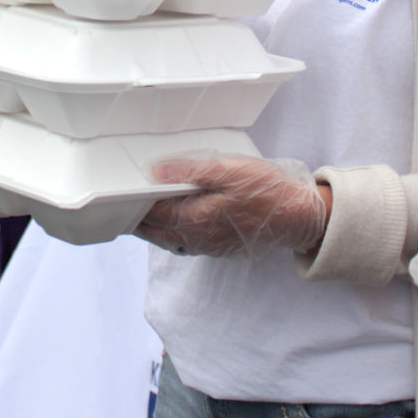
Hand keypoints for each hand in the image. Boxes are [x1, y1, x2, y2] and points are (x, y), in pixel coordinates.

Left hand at [135, 155, 327, 257]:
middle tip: (122, 206)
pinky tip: (174, 222)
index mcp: (195, 220)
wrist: (299, 216)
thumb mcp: (228, 170)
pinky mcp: (221, 247)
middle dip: (138, 220)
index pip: (151, 214)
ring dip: (154, 228)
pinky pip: (187, 243)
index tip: (118, 194)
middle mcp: (198, 238)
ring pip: (170, 239)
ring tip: (142, 213)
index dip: (133, 203)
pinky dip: (173, 233)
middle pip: (156, 231)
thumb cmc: (266, 191)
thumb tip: (156, 171)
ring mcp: (210, 246)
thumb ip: (189, 170)